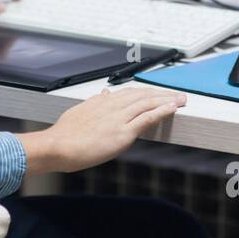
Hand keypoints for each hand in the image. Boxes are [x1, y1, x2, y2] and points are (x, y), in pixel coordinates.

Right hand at [19, 87, 187, 174]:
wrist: (58, 146)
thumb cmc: (64, 135)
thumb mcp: (79, 111)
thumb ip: (94, 102)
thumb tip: (103, 93)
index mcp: (101, 101)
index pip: (129, 92)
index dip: (146, 92)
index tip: (156, 92)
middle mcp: (112, 105)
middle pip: (142, 94)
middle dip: (161, 93)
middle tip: (176, 93)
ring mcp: (119, 118)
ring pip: (148, 103)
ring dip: (167, 99)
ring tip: (181, 99)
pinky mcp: (123, 132)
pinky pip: (147, 118)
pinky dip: (162, 111)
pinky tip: (172, 108)